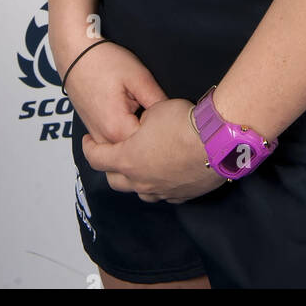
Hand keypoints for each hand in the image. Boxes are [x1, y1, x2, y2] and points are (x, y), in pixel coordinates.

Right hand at [54, 37, 167, 144]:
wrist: (75, 54)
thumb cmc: (105, 62)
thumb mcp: (138, 77)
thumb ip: (158, 100)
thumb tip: (173, 119)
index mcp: (118, 130)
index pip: (152, 144)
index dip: (163, 129)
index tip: (166, 114)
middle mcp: (105, 141)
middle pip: (138, 152)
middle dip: (151, 136)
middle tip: (154, 110)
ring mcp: (97, 139)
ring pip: (125, 151)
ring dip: (138, 139)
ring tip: (142, 111)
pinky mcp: (94, 133)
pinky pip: (114, 145)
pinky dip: (126, 136)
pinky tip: (132, 115)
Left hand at [82, 97, 228, 204]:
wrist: (217, 142)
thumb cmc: (182, 123)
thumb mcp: (154, 110)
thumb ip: (142, 121)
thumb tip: (143, 127)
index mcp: (127, 160)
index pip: (96, 158)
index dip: (89, 147)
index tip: (88, 141)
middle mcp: (140, 181)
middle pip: (114, 180)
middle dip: (110, 166)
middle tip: (114, 152)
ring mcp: (161, 192)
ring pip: (139, 191)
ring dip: (136, 178)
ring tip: (142, 164)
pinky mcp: (182, 196)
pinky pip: (164, 193)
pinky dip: (160, 183)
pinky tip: (166, 172)